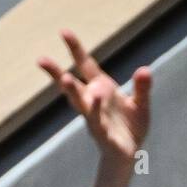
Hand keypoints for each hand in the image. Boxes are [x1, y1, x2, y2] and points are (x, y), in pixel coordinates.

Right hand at [39, 30, 150, 162]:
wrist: (130, 155)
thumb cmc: (131, 127)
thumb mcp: (140, 104)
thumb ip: (142, 88)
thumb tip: (145, 69)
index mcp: (101, 88)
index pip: (85, 65)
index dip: (76, 49)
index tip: (63, 32)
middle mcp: (93, 101)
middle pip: (72, 85)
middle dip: (57, 73)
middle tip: (41, 60)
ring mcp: (95, 118)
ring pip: (81, 104)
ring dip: (72, 92)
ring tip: (65, 79)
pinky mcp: (103, 135)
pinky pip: (97, 122)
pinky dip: (96, 112)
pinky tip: (94, 100)